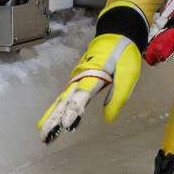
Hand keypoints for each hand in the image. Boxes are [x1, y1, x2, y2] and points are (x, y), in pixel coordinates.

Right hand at [38, 3, 146, 143]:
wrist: (117, 35)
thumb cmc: (124, 55)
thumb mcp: (128, 74)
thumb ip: (118, 96)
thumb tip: (108, 118)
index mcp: (94, 75)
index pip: (82, 95)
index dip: (74, 110)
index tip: (66, 124)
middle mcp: (81, 78)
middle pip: (65, 101)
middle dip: (54, 119)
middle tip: (44, 137)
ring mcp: (77, 79)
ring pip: (62, 100)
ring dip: (52, 117)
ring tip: (44, 135)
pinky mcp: (78, 81)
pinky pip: (66, 98)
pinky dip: (57, 110)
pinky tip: (52, 121)